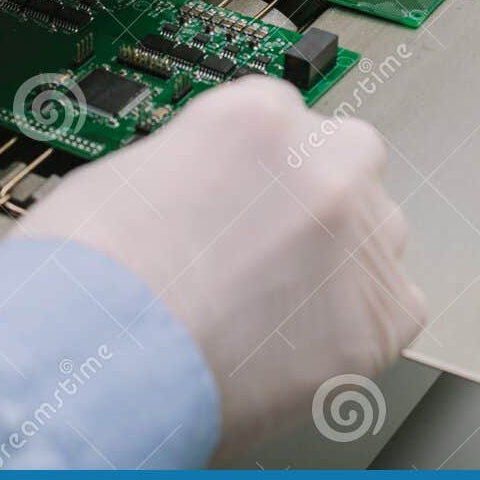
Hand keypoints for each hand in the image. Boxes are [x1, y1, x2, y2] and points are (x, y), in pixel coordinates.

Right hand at [16, 75, 425, 458]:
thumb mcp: (128, 175)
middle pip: (352, 162)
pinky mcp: (373, 324)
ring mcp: (356, 244)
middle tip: (267, 244)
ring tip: (273, 305)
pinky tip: (302, 342)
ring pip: (382, 236)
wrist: (88, 363)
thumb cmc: (83, 280)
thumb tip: (203, 192)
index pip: (291, 118)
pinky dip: (358, 327)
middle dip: (318, 196)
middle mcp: (322, 168)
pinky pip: (396, 313)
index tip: (251, 193)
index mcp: (257, 117)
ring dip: (341, 260)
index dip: (264, 164)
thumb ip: (194, 167)